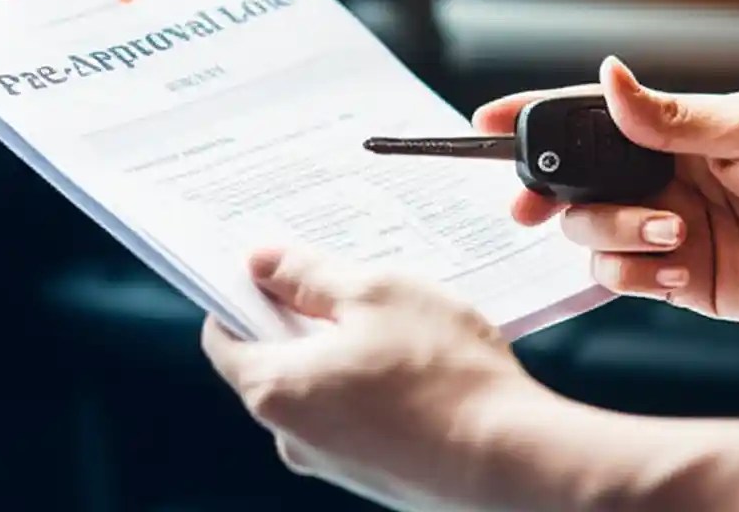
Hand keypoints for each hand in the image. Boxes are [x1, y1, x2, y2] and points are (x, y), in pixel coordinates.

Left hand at [201, 248, 564, 511]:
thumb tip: (262, 263)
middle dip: (299, 318)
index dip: (240, 294)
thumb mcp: (375, 294)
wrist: (515, 461)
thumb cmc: (445, 373)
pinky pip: (352, 416)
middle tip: (342, 281)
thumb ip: (308, 275)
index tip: (267, 267)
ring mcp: (332, 462)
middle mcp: (291, 436)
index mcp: (274, 389)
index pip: (223, 336)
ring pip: (317, 389)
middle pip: (271, 361)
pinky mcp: (372, 475)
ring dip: (341, 351)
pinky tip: (413, 361)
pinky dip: (368, 385)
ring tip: (392, 320)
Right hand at [472, 57, 738, 324]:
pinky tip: (677, 265)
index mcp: (674, 131)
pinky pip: (620, 277)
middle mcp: (661, 178)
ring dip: (614, 233)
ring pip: (589, 232)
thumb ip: (668, 116)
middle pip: (571, 182)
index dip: (533, 117)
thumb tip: (610, 75)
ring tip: (672, 231)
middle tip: (532, 205)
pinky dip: (633, 274)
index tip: (487, 121)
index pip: (589, 117)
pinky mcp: (677, 277)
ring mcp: (665, 228)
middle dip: (542, 192)